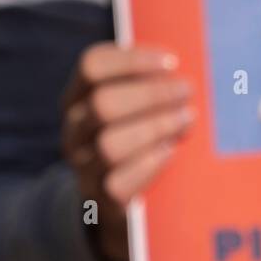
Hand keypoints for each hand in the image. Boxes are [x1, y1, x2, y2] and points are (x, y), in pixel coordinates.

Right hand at [61, 43, 194, 260]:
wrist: (118, 201)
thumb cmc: (138, 140)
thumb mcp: (135, 108)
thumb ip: (149, 85)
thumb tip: (185, 65)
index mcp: (78, 98)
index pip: (92, 66)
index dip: (132, 59)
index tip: (172, 61)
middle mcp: (74, 131)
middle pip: (103, 103)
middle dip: (151, 95)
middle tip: (186, 91)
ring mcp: (83, 167)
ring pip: (109, 144)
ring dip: (154, 128)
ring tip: (186, 120)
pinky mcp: (100, 199)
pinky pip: (117, 183)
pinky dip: (148, 164)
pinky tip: (171, 152)